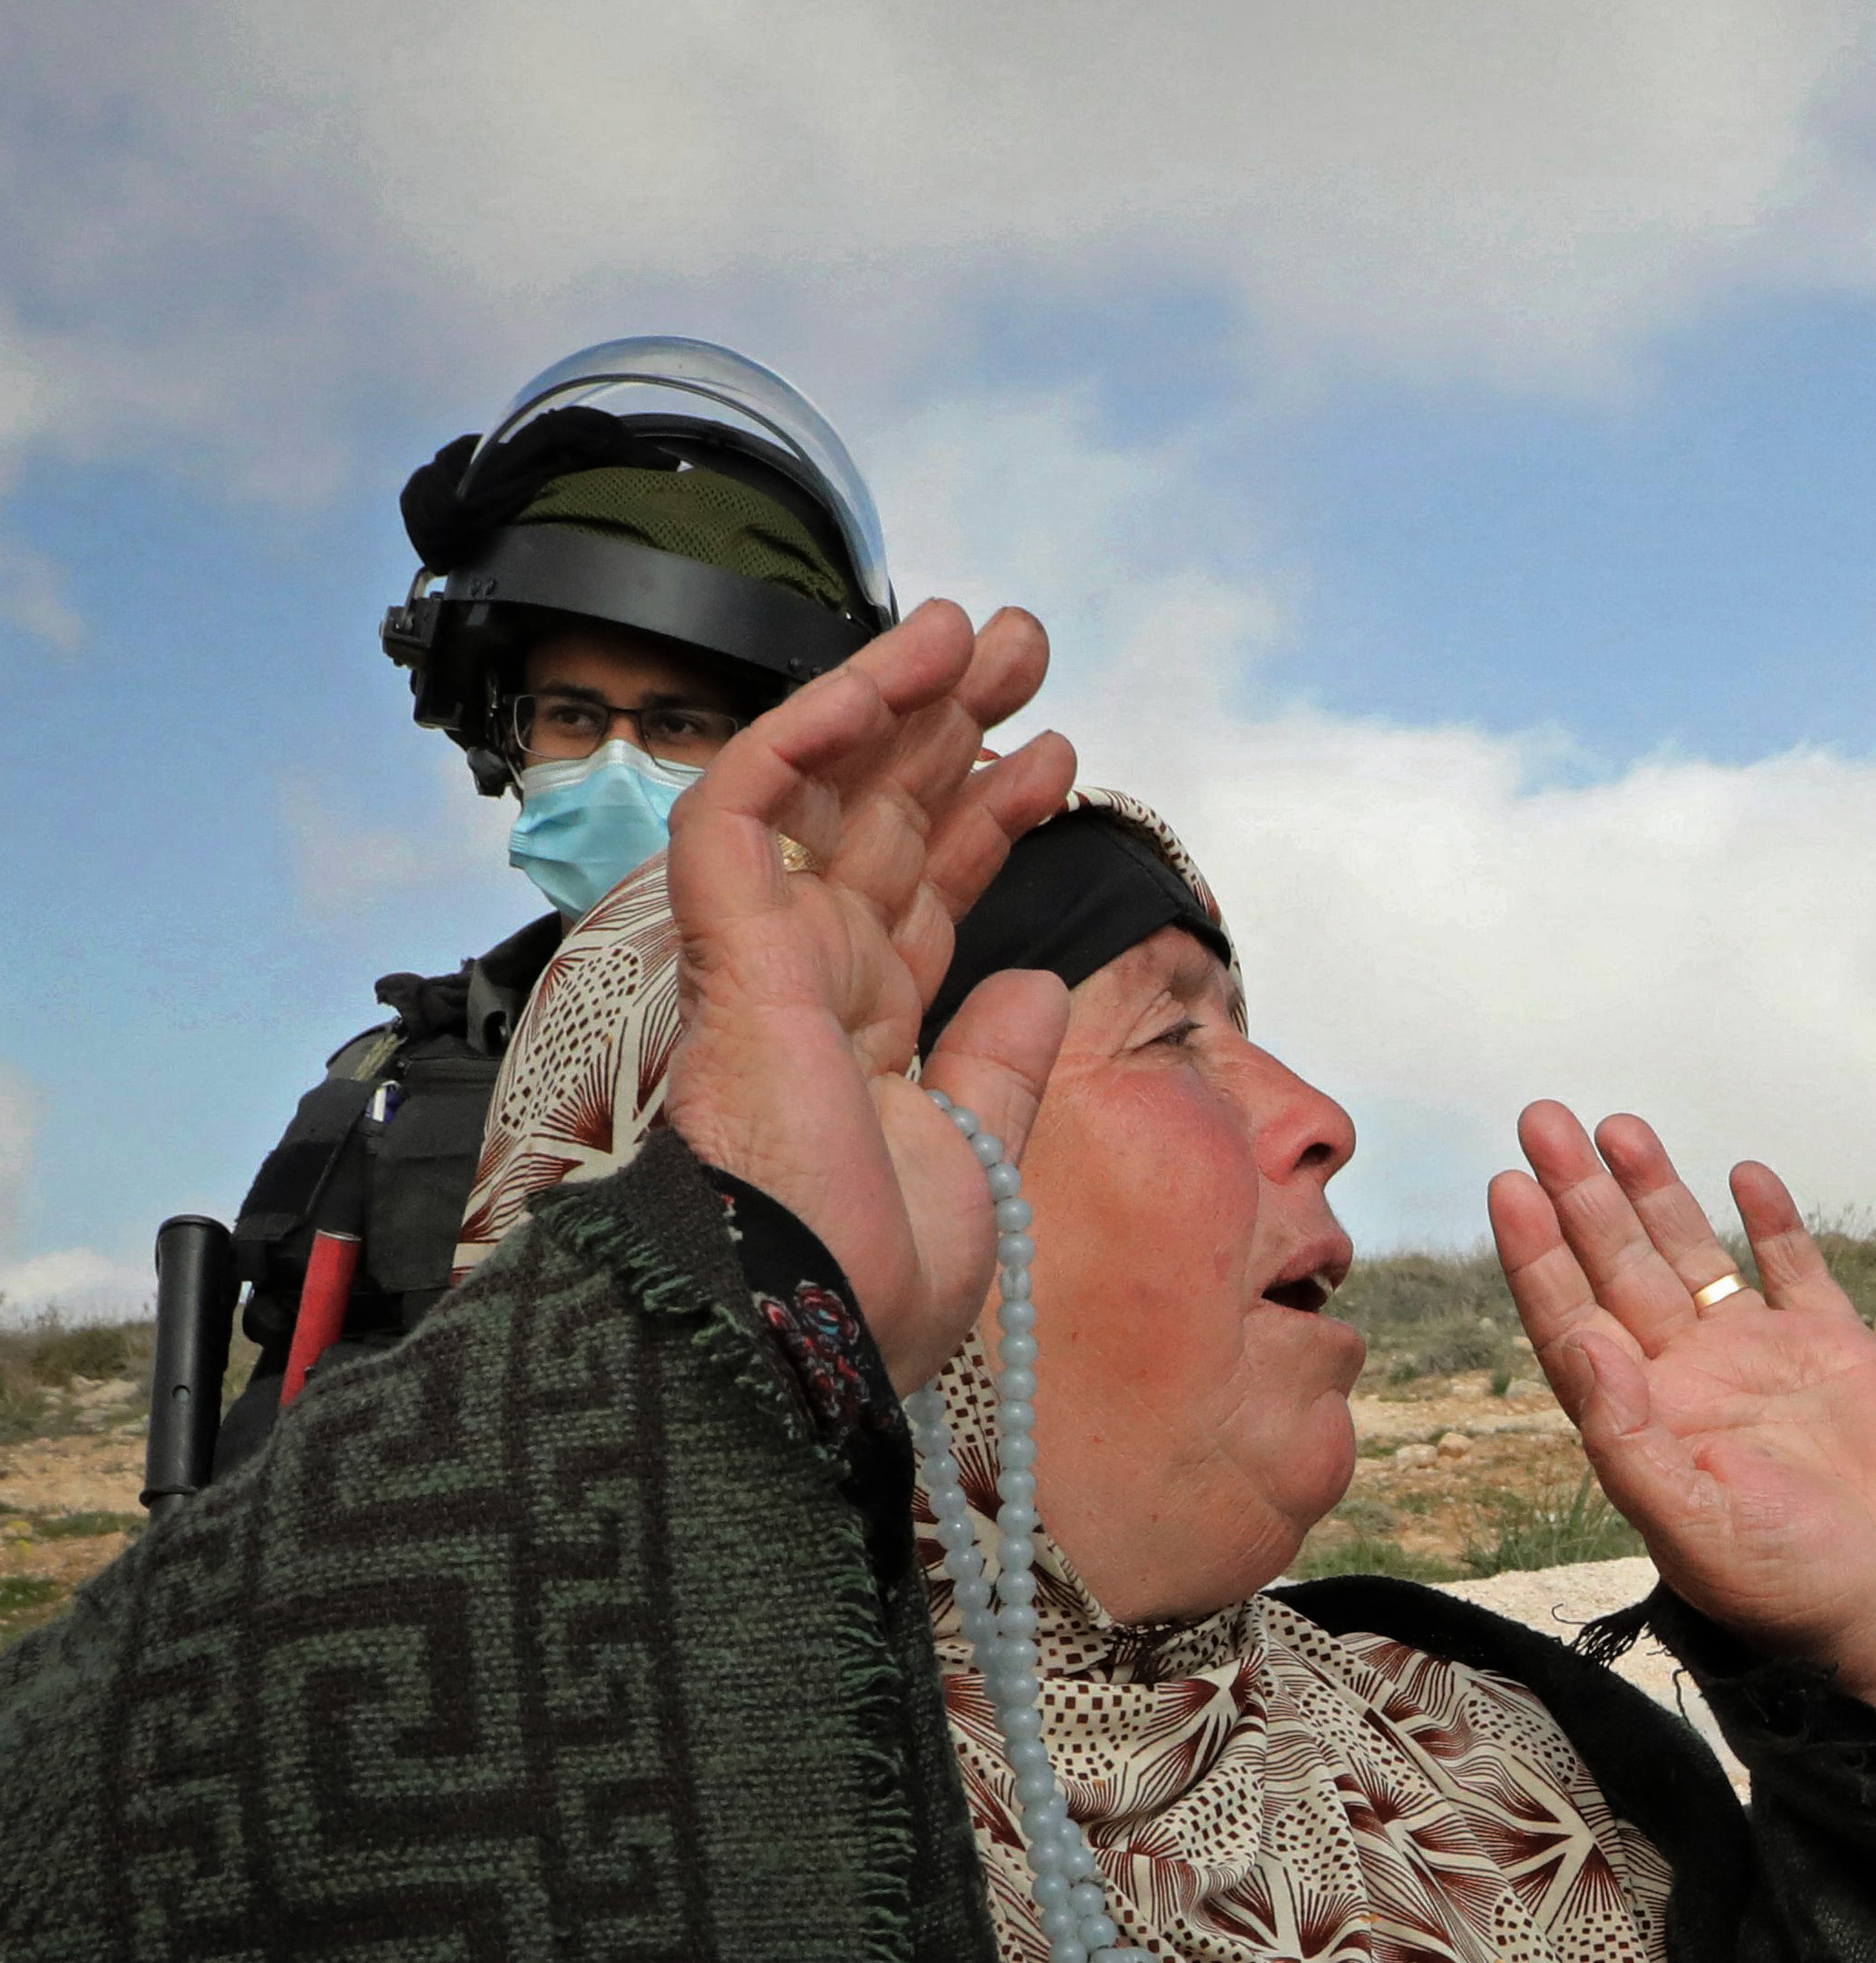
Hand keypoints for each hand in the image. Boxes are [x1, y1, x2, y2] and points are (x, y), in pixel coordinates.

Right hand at [659, 601, 1078, 1388]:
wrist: (803, 1335)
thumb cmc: (870, 1287)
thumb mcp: (976, 1165)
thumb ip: (1000, 1067)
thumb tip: (1042, 981)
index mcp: (867, 1038)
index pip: (930, 893)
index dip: (992, 817)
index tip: (1061, 752)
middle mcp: (815, 985)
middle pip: (886, 821)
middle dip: (952, 727)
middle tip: (1023, 643)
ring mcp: (767, 962)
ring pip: (823, 792)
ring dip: (895, 699)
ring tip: (978, 627)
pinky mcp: (727, 947)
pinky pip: (747, 807)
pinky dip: (811, 731)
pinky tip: (884, 676)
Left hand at [1487, 1103, 1875, 1740]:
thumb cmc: (1797, 1587)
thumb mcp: (1692, 1526)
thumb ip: (1628, 1436)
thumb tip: (1579, 1341)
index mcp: (1645, 1423)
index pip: (1572, 1322)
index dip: (1537, 1255)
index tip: (1509, 1187)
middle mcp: (1692, 1380)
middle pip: (1619, 1267)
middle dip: (1579, 1194)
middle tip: (1540, 1121)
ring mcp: (1763, 1358)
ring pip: (1693, 1254)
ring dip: (1653, 1191)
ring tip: (1615, 1126)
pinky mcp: (1835, 1349)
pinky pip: (1795, 1268)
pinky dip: (1771, 1220)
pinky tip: (1744, 1175)